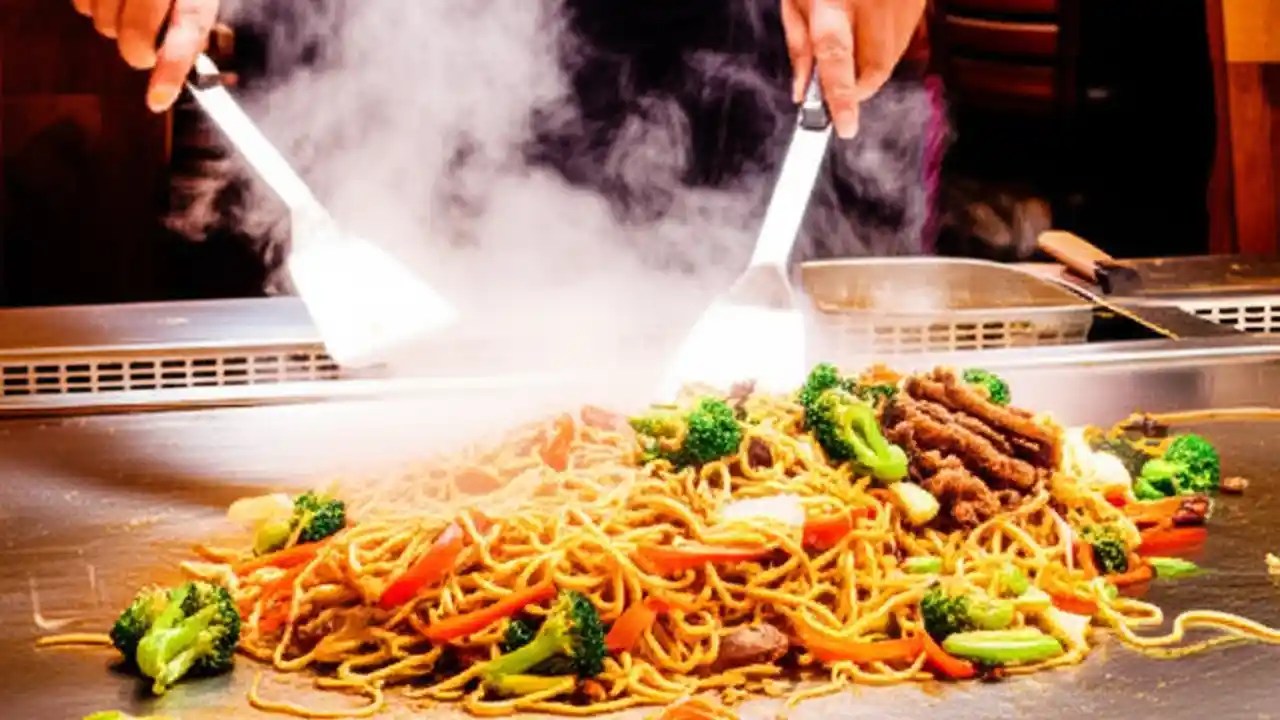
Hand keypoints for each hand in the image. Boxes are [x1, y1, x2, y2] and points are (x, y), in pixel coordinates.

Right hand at [71, 0, 219, 112]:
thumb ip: (191, 18)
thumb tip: (182, 62)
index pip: (188, 26)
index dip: (172, 68)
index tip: (158, 100)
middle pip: (133, 33)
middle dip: (139, 52)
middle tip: (146, 49)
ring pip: (103, 22)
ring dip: (115, 25)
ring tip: (129, 5)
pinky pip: (80, 4)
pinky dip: (92, 7)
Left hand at [781, 0, 926, 137]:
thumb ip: (799, 46)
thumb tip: (803, 91)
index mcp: (833, 0)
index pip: (836, 60)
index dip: (841, 99)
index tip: (843, 126)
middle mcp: (872, 1)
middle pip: (874, 67)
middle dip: (857, 89)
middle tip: (841, 93)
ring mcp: (900, 2)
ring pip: (891, 56)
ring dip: (869, 67)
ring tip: (851, 42)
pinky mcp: (917, 2)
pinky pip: (902, 37)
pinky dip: (883, 44)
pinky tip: (868, 22)